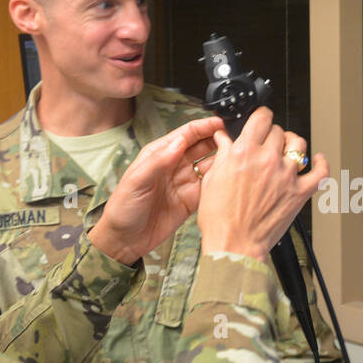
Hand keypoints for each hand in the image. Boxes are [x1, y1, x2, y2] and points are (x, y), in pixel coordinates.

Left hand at [87, 116, 224, 264]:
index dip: (204, 127)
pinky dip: (221, 180)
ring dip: (222, 158)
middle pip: (201, 145)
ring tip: (238, 155)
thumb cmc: (123, 208)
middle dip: (218, 139)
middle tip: (235, 138)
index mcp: (159, 154)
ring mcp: (185, 181)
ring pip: (209, 163)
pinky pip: (211, 185)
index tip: (220, 123)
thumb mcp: (136, 181)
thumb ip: (158, 162)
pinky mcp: (193, 199)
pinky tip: (231, 177)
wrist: (126, 240)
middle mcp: (174, 164)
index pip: (186, 134)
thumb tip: (179, 142)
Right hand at [197, 106, 327, 260]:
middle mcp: (267, 160)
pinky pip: (320, 172)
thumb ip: (222, 153)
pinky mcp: (299, 193)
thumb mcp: (213, 179)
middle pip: (279, 131)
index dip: (261, 116)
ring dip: (293, 144)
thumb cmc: (220, 218)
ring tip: (287, 150)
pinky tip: (318, 160)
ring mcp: (286, 176)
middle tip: (267, 144)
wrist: (234, 244)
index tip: (261, 120)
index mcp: (244, 152)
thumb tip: (223, 137)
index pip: (261, 118)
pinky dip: (321, 163)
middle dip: (272, 135)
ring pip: (299, 144)